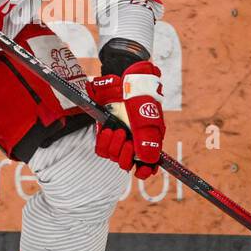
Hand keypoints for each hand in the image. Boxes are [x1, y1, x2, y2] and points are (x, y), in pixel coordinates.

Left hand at [86, 61, 164, 178]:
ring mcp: (119, 136)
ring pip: (113, 156)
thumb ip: (148, 142)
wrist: (125, 79)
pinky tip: (108, 129)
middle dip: (125, 155)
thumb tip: (147, 161)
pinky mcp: (106, 131)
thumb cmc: (141, 97)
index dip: (144, 171)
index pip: (147, 166)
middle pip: (127, 163)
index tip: (140, 169)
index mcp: (149, 141)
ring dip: (114, 145)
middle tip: (127, 139)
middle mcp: (134, 142)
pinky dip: (104, 141)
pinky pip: (101, 148)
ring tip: (118, 129)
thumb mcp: (147, 119)